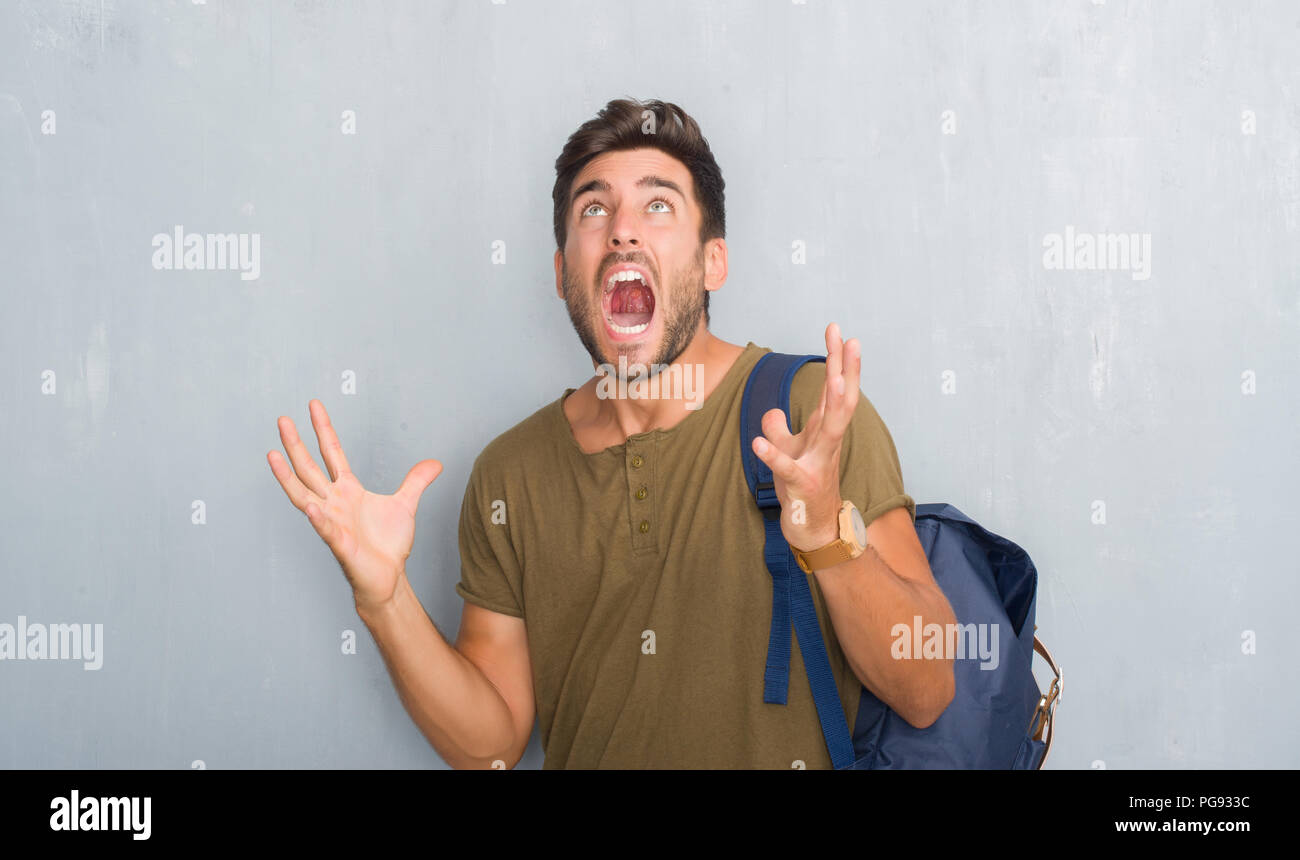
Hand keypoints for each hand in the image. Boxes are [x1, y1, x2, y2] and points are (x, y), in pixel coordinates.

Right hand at [267, 399, 442, 612]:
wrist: (389, 578)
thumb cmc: (388, 544)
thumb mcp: (405, 505)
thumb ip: (416, 482)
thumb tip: (435, 463)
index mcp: (348, 490)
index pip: (332, 453)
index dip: (323, 429)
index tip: (314, 405)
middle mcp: (334, 502)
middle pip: (310, 468)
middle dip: (296, 444)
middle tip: (282, 419)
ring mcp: (333, 522)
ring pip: (304, 495)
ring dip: (288, 477)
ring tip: (272, 456)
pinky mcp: (340, 544)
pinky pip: (326, 529)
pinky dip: (318, 518)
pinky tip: (310, 506)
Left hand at [751, 322, 860, 551]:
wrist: (815, 531)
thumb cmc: (803, 488)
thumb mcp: (789, 453)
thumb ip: (780, 430)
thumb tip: (771, 412)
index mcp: (823, 431)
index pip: (832, 390)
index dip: (836, 360)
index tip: (836, 329)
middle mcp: (826, 443)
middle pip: (842, 401)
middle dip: (845, 370)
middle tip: (849, 339)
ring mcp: (819, 464)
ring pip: (830, 430)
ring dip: (832, 404)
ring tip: (832, 379)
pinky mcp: (803, 486)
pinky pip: (789, 469)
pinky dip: (773, 454)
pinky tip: (757, 441)